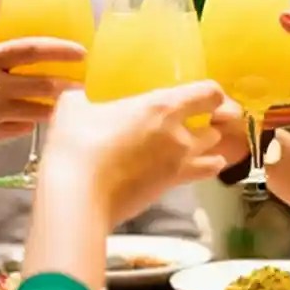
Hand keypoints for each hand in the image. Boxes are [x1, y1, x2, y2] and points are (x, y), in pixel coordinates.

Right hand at [0, 37, 85, 153]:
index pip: (31, 50)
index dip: (60, 49)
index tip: (80, 51)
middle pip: (44, 84)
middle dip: (69, 84)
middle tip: (84, 83)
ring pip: (37, 110)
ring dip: (54, 107)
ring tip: (66, 104)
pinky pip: (19, 129)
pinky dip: (29, 122)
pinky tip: (33, 119)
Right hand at [41, 83, 245, 224]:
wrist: (77, 195)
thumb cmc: (76, 144)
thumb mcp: (74, 107)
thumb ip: (84, 99)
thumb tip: (79, 96)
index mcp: (161, 107)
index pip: (208, 93)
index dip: (214, 94)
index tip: (208, 96)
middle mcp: (178, 136)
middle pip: (216, 128)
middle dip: (216, 123)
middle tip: (208, 120)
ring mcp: (177, 166)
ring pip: (214, 155)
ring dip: (213, 149)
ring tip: (205, 146)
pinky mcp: (168, 190)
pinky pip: (198, 176)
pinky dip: (200, 170)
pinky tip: (190, 167)